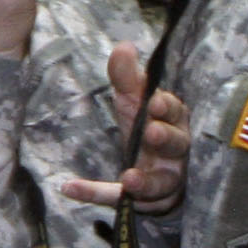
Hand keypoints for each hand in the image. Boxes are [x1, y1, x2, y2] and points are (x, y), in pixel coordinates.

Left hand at [63, 43, 188, 214]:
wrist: (157, 176)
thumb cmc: (148, 130)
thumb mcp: (135, 104)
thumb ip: (128, 79)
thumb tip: (124, 45)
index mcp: (175, 124)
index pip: (177, 113)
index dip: (168, 108)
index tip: (156, 101)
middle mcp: (175, 153)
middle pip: (177, 145)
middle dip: (166, 138)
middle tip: (153, 131)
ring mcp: (163, 180)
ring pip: (160, 183)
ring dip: (145, 181)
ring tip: (129, 178)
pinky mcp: (142, 201)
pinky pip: (120, 200)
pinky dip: (95, 194)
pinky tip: (70, 188)